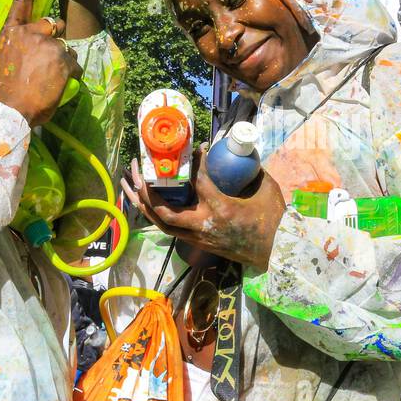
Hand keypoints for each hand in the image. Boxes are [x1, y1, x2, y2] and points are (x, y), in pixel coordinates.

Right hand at [0, 0, 82, 126]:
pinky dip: (69, 76)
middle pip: (54, 25)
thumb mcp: (6, 57)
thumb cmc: (8, 88)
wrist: (11, 111)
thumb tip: (35, 37)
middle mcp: (29, 32)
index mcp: (11, 31)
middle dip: (55, 39)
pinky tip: (56, 86)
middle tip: (43, 64)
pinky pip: (74, 64)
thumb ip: (20, 42)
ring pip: (65, 47)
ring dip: (61, 62)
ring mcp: (47, 44)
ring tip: (46, 80)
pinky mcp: (62, 58)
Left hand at [121, 147, 286, 268]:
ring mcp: (197, 237)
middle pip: (164, 210)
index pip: (198, 182)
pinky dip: (152, 212)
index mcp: (221, 209)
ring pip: (160, 222)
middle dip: (146, 188)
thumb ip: (249, 169)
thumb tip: (236, 150)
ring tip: (126, 181)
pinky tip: (142, 199)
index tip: (194, 147)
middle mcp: (203, 225)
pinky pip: (167, 227)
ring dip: (141, 202)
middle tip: (138, 166)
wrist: (274, 254)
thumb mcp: (265, 190)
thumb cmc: (272, 221)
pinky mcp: (196, 242)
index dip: (193, 161)